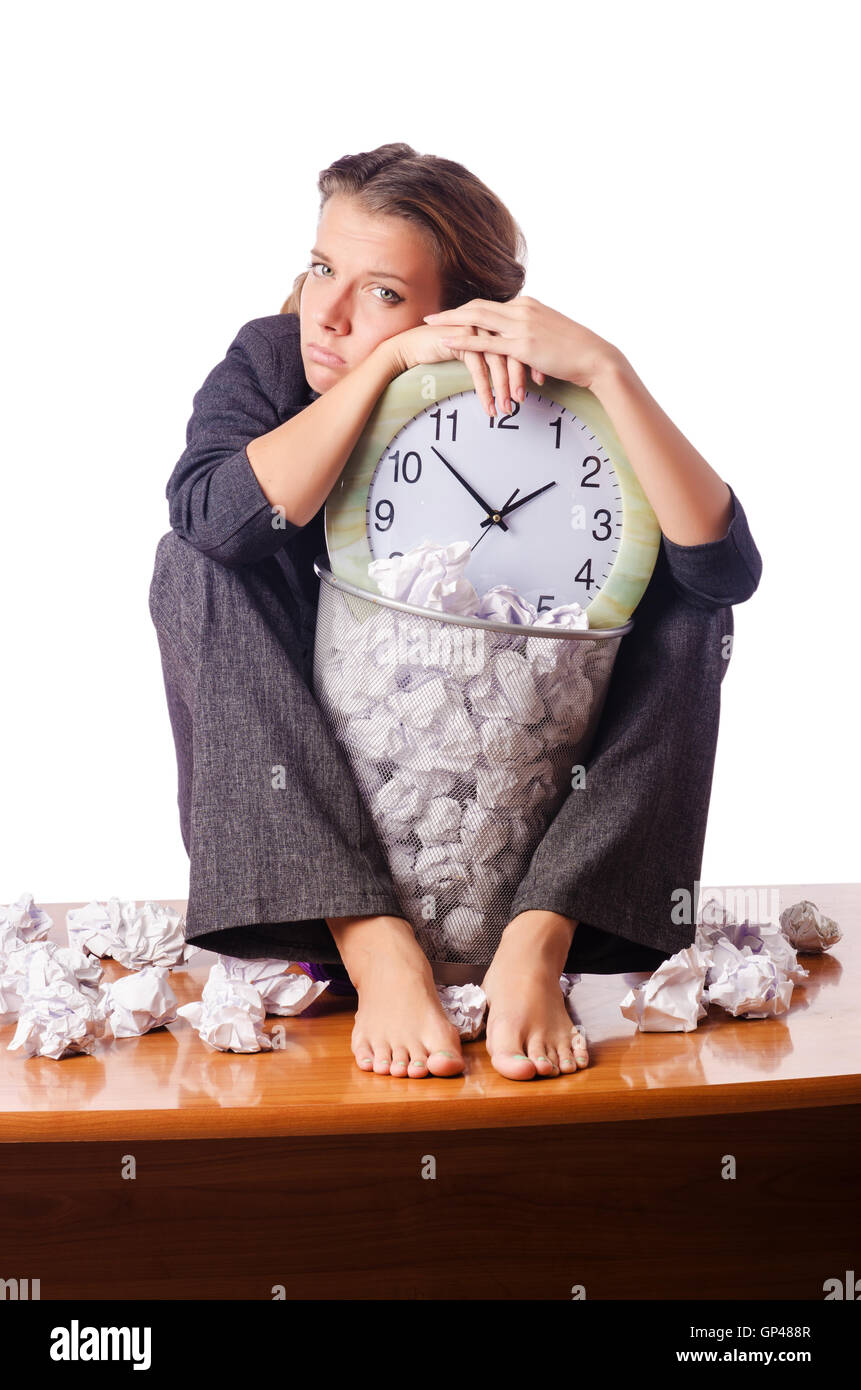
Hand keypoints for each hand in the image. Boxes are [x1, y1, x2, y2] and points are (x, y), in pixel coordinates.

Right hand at [384, 320, 529, 417]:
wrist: (415, 345)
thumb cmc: (446, 348)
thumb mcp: (479, 349)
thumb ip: (497, 349)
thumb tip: (517, 365)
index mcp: (498, 319)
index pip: (523, 341)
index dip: (531, 363)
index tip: (540, 384)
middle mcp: (489, 322)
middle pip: (513, 351)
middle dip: (519, 379)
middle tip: (523, 400)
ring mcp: (475, 329)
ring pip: (497, 362)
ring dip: (502, 389)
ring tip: (506, 409)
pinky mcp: (461, 340)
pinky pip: (478, 369)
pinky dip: (485, 390)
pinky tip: (488, 406)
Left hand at [422, 295, 622, 391]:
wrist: (595, 358)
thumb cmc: (576, 351)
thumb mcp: (550, 333)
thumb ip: (532, 332)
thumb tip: (520, 343)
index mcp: (528, 304)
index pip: (491, 304)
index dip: (468, 309)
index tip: (451, 314)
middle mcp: (522, 309)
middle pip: (478, 305)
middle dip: (451, 310)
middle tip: (430, 315)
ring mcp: (521, 326)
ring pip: (476, 318)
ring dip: (450, 321)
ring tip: (429, 325)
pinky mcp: (522, 345)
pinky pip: (485, 341)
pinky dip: (462, 340)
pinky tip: (446, 342)